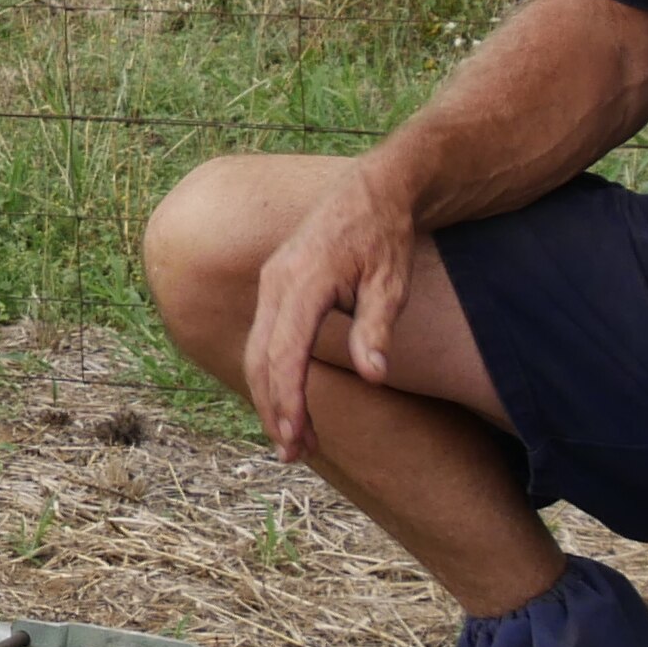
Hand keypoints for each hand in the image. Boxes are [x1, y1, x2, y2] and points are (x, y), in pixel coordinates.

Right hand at [243, 160, 424, 462]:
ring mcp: (270, 285)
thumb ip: (377, 328)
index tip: (296, 439)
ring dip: (270, 398)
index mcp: (301, 282)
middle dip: (273, 410)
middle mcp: (274, 284)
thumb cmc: (385, 236)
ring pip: (255, 352)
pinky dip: (271, 375)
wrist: (370, 191)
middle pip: (260, 359)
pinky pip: (263, 339)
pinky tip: (288, 402)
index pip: (284, 354)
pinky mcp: (274, 289)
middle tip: (294, 455)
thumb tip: (374, 377)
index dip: (288, 401)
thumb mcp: (391, 281)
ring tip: (294, 441)